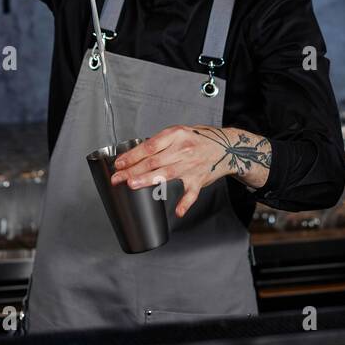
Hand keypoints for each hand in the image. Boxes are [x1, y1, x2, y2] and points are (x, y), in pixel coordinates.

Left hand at [108, 125, 270, 217]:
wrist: (227, 147)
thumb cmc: (199, 139)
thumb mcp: (179, 133)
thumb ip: (161, 143)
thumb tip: (136, 156)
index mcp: (176, 134)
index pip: (149, 146)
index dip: (132, 155)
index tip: (119, 163)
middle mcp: (183, 149)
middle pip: (153, 161)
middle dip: (133, 170)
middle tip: (118, 178)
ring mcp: (192, 165)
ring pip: (167, 174)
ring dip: (148, 180)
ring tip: (132, 185)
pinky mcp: (199, 179)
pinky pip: (191, 193)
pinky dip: (185, 203)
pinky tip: (178, 211)